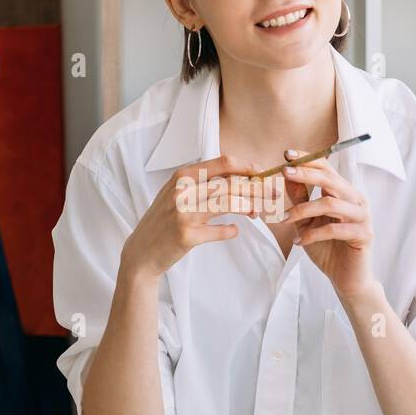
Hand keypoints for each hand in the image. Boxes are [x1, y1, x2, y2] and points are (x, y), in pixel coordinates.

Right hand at [120, 154, 261, 281]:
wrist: (142, 251)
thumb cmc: (164, 220)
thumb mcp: (178, 193)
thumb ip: (203, 183)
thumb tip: (241, 177)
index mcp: (182, 176)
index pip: (223, 163)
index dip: (248, 167)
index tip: (262, 174)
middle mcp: (182, 191)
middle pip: (231, 184)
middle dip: (257, 188)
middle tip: (273, 194)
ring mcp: (184, 214)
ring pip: (229, 203)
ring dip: (249, 207)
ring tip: (256, 212)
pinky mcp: (187, 236)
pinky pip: (221, 231)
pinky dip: (231, 230)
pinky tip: (233, 230)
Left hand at [279, 151, 376, 300]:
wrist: (346, 278)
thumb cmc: (327, 248)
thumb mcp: (307, 221)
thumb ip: (300, 199)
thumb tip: (286, 175)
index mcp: (344, 193)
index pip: (327, 168)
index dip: (308, 159)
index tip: (287, 155)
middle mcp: (356, 200)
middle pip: (331, 180)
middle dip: (306, 174)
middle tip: (284, 172)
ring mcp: (362, 216)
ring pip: (330, 203)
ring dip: (303, 210)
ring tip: (284, 220)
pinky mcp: (364, 234)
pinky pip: (335, 229)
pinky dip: (313, 234)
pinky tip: (299, 242)